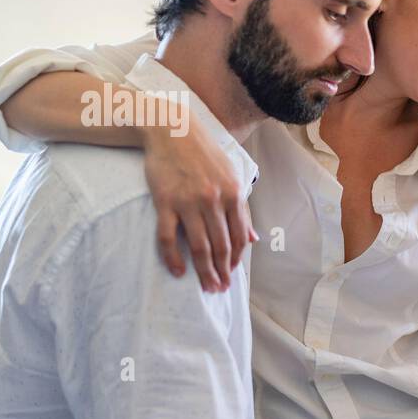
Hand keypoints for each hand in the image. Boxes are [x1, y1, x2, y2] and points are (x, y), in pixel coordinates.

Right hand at [142, 114, 255, 291]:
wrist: (171, 129)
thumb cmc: (203, 153)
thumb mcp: (231, 176)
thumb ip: (242, 209)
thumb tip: (253, 239)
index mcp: (234, 194)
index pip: (238, 237)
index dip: (236, 259)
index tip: (232, 273)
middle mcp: (214, 200)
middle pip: (221, 246)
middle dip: (223, 272)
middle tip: (221, 289)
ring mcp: (188, 202)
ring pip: (199, 246)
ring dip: (204, 271)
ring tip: (207, 287)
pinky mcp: (165, 202)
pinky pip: (169, 237)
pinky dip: (173, 258)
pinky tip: (178, 271)